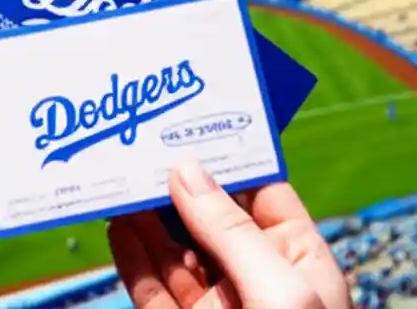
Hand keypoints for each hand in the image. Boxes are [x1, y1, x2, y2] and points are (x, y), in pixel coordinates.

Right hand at [108, 158, 349, 308]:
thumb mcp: (279, 292)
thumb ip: (228, 231)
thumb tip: (186, 172)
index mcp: (301, 266)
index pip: (263, 198)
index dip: (229, 162)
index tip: (190, 125)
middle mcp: (257, 283)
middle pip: (211, 219)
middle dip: (177, 184)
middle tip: (141, 145)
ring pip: (174, 252)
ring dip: (146, 215)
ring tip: (118, 178)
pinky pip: (151, 287)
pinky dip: (131, 256)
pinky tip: (115, 227)